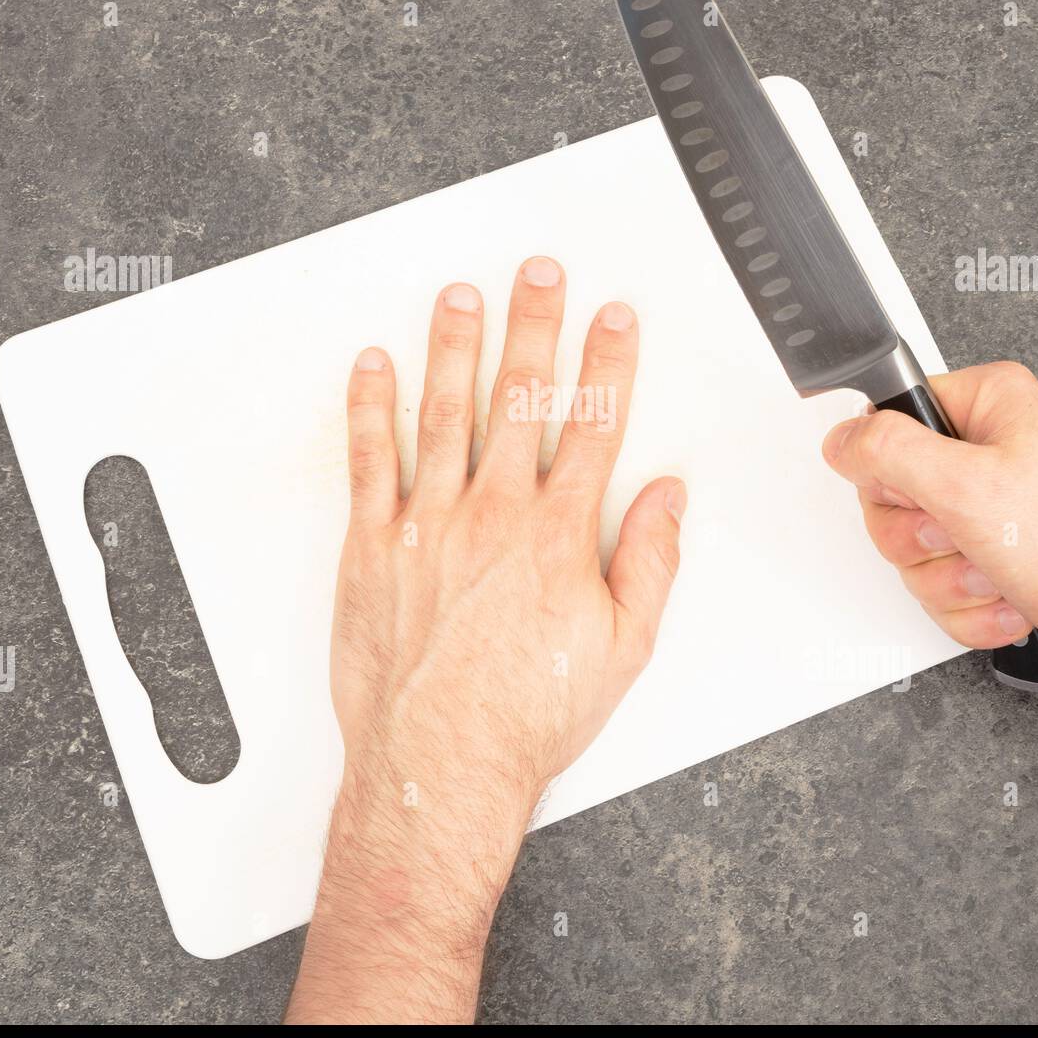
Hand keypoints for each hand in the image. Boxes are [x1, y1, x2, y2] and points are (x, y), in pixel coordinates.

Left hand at [286, 257, 684, 1022]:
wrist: (439, 763)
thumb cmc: (528, 714)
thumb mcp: (623, 649)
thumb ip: (650, 564)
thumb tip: (667, 500)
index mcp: (557, 533)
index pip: (592, 424)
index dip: (607, 362)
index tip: (612, 318)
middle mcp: (493, 512)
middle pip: (521, 398)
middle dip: (535, 326)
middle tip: (538, 273)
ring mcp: (428, 522)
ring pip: (445, 412)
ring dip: (455, 346)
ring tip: (460, 296)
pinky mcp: (372, 544)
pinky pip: (369, 459)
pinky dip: (370, 407)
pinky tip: (374, 366)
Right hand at [821, 362, 1037, 731]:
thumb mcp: (965, 485)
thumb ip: (887, 452)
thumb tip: (843, 439)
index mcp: (986, 405)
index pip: (888, 424)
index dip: (895, 475)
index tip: (927, 496)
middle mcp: (987, 450)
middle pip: (892, 498)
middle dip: (926, 541)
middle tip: (964, 537)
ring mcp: (988, 507)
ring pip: (914, 552)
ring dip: (950, 580)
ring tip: (997, 573)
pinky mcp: (991, 556)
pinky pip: (939, 585)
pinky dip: (969, 605)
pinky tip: (1007, 595)